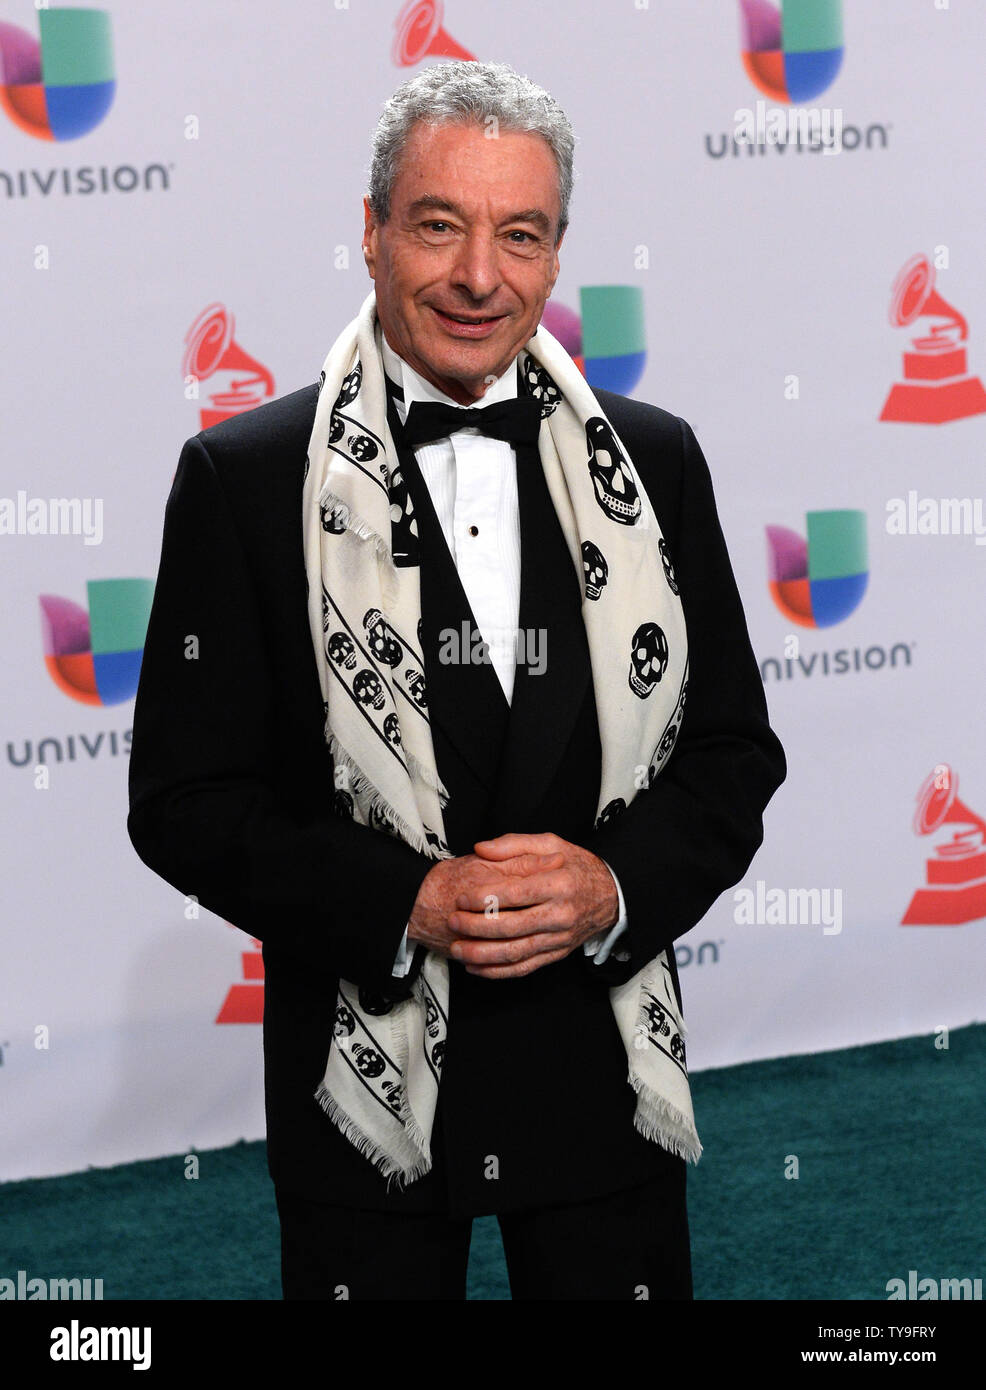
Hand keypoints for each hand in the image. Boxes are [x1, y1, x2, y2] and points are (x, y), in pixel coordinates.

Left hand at [452, 831, 619, 979]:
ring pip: (515, 952)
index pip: (515, 894)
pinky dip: (497, 971)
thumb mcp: (551, 844)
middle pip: (511, 926)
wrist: (610, 895)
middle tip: (453, 922)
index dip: (484, 898)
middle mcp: (560, 915)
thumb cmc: (576, 867)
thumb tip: (481, 848)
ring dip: (482, 954)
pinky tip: (476, 967)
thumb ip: (514, 844)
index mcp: (558, 884)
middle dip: (476, 927)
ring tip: (457, 949)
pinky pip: (524, 968)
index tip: (461, 899)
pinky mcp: (556, 954)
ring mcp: (559, 939)